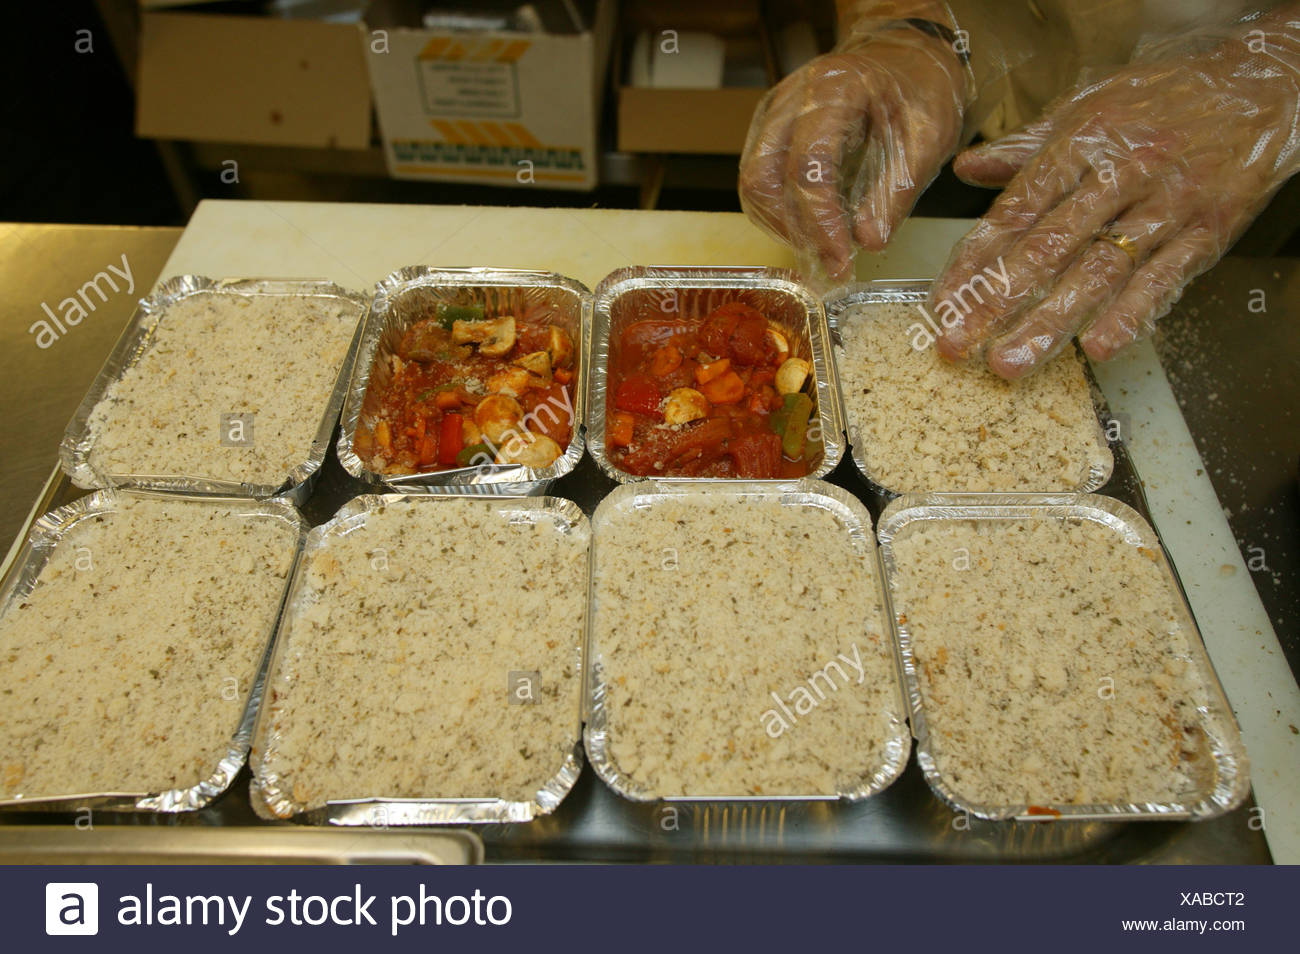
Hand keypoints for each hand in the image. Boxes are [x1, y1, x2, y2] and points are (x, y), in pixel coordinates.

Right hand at [739, 28, 966, 282]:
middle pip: (764, 176)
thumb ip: (896, 190)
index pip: (808, 164)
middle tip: (832, 263)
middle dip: (795, 230)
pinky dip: (780, 214)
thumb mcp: (927, 138)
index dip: (820, 220)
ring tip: (825, 249)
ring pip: (754, 183)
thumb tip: (868, 243)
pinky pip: (758, 180)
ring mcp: (772, 112)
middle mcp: (791, 97)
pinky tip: (812, 230)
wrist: (904, 60)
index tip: (841, 260)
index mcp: (834, 89)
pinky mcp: (768, 130)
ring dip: (784, 226)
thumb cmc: (919, 92)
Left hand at [931, 16, 1299, 376]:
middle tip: (956, 342)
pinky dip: (1132, 314)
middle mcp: (1120, 174)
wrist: (1260, 90)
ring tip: (1009, 361)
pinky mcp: (1207, 230)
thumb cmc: (1162, 102)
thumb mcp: (1088, 108)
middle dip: (995, 300)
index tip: (942, 301)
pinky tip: (1098, 347)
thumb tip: (968, 168)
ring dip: (1050, 321)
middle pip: (1047, 246)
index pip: (1016, 210)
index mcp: (1081, 142)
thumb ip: (1026, 146)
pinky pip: (1164, 277)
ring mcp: (1165, 204)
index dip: (974, 259)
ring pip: (1099, 269)